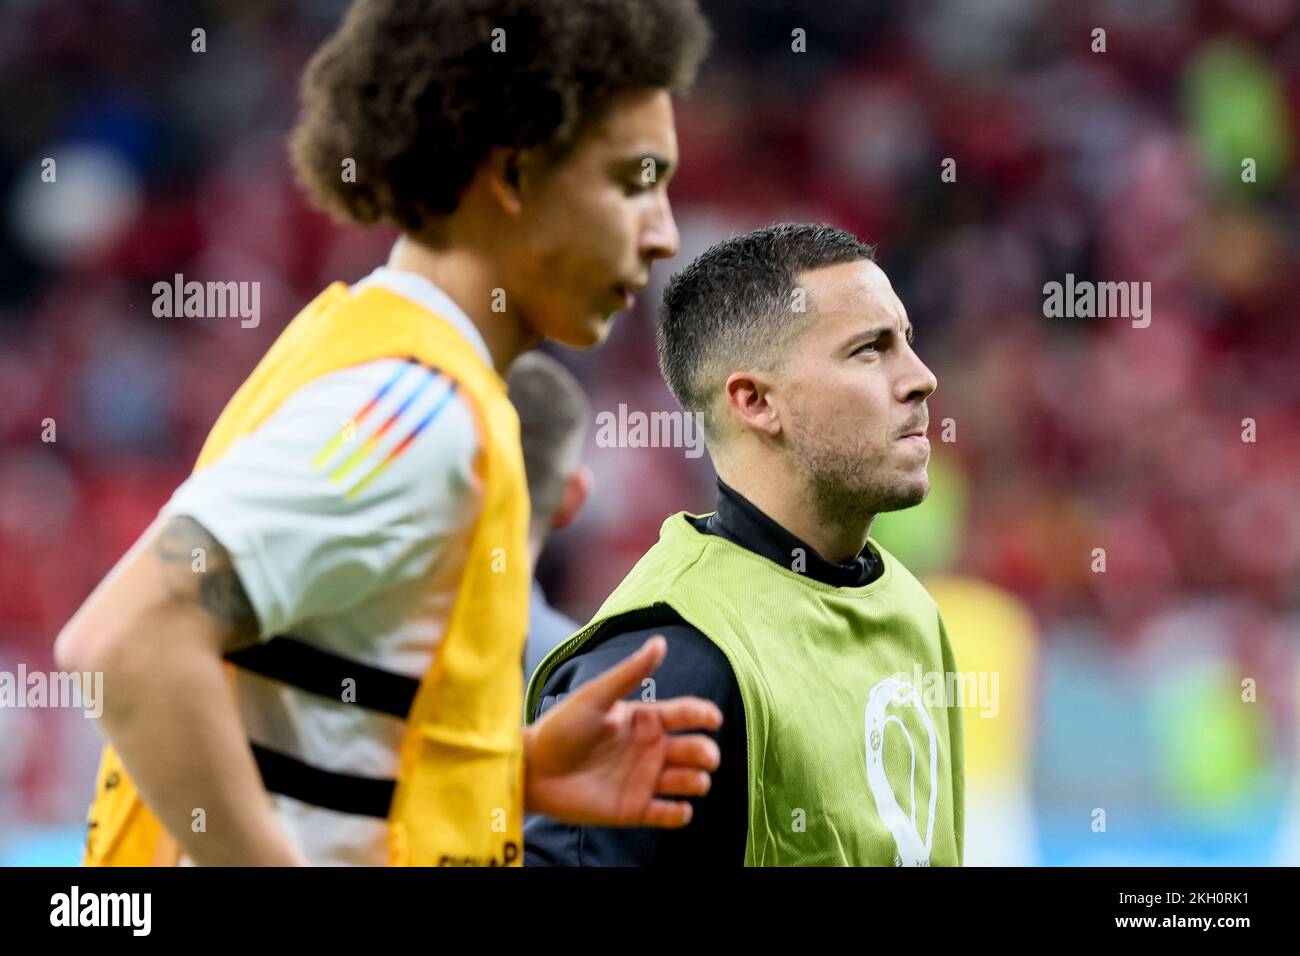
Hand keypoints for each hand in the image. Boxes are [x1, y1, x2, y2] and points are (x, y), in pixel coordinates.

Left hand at [523, 636, 722, 827]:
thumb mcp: (596, 696)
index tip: (714, 718)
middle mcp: (649, 748)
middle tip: (706, 757)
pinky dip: (681, 814)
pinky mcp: (634, 809)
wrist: (533, 771)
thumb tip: (660, 642)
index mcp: (644, 719)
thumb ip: (630, 673)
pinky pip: (669, 815)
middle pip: (694, 750)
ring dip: (697, 782)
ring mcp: (643, 779)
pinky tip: (679, 809)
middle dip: (706, 753)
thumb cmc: (560, 728)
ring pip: (689, 782)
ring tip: (692, 782)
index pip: (685, 714)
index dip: (704, 714)